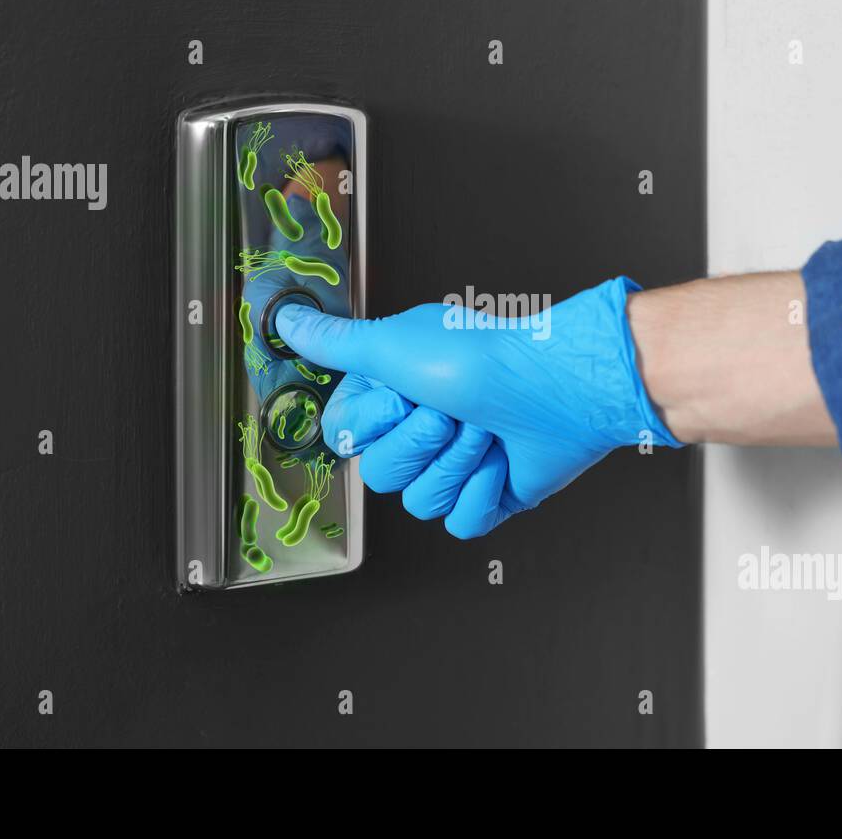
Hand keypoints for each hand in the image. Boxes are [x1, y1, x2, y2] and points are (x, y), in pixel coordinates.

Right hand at [274, 277, 680, 537]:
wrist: (556, 388)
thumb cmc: (484, 358)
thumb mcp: (394, 343)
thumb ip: (334, 343)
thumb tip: (285, 321)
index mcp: (392, 394)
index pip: (346, 436)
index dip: (374, 423)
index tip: (402, 395)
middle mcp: (420, 429)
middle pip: (381, 475)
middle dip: (422, 443)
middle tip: (453, 411)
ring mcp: (455, 465)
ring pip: (419, 501)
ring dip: (456, 464)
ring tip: (485, 431)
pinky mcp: (489, 495)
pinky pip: (461, 522)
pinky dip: (483, 492)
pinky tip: (501, 463)